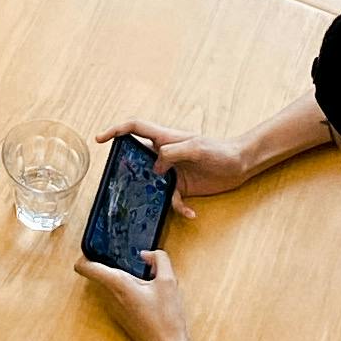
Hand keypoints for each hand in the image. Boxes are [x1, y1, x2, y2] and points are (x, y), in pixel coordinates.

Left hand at [82, 242, 190, 340]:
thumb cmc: (166, 317)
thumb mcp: (169, 281)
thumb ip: (159, 258)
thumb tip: (146, 254)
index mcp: (117, 284)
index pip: (86, 267)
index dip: (85, 254)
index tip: (96, 246)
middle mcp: (110, 297)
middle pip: (97, 273)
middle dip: (109, 262)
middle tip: (127, 256)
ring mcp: (113, 308)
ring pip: (108, 284)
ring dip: (120, 276)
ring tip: (142, 274)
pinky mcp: (120, 317)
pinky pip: (116, 296)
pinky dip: (125, 288)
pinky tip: (145, 291)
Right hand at [103, 117, 248, 209]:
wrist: (241, 164)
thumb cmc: (220, 150)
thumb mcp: (196, 147)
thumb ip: (172, 153)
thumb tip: (155, 167)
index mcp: (166, 138)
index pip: (135, 128)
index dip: (116, 131)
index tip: (100, 140)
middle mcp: (166, 154)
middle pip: (138, 158)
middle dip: (128, 169)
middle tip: (121, 182)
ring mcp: (173, 171)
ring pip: (152, 184)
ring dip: (153, 195)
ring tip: (156, 203)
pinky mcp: (183, 187)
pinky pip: (173, 200)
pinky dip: (180, 209)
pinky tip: (191, 213)